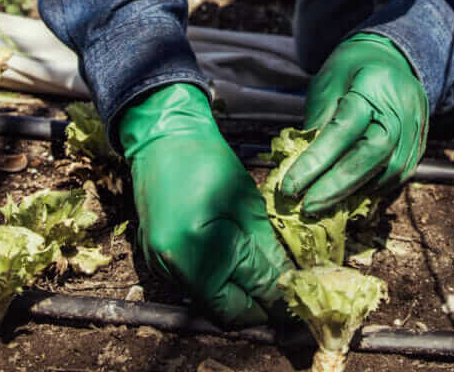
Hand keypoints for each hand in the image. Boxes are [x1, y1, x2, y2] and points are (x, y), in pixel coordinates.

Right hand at [118, 83, 291, 325]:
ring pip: (210, 303)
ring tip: (261, 272)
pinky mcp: (156, 262)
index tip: (298, 293)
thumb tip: (290, 281)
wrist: (164, 141)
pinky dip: (217, 282)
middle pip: (227, 311)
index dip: (278, 299)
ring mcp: (161, 268)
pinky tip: (234, 262)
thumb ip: (267, 248)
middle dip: (258, 304)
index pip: (249, 296)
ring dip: (237, 295)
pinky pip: (194, 287)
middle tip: (283, 288)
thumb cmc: (207, 163)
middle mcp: (174, 268)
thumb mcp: (247, 203)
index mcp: (199, 250)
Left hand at [279, 33, 428, 215]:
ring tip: (324, 203)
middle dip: (337, 186)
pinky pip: (398, 175)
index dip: (316, 161)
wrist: (390, 58)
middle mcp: (401, 107)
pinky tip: (349, 194)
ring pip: (389, 172)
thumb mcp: (326, 85)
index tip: (291, 186)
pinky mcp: (421, 143)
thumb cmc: (352, 69)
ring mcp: (416, 127)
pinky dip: (372, 188)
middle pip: (373, 155)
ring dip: (354, 192)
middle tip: (307, 205)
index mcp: (373, 85)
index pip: (344, 129)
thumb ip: (317, 124)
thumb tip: (301, 167)